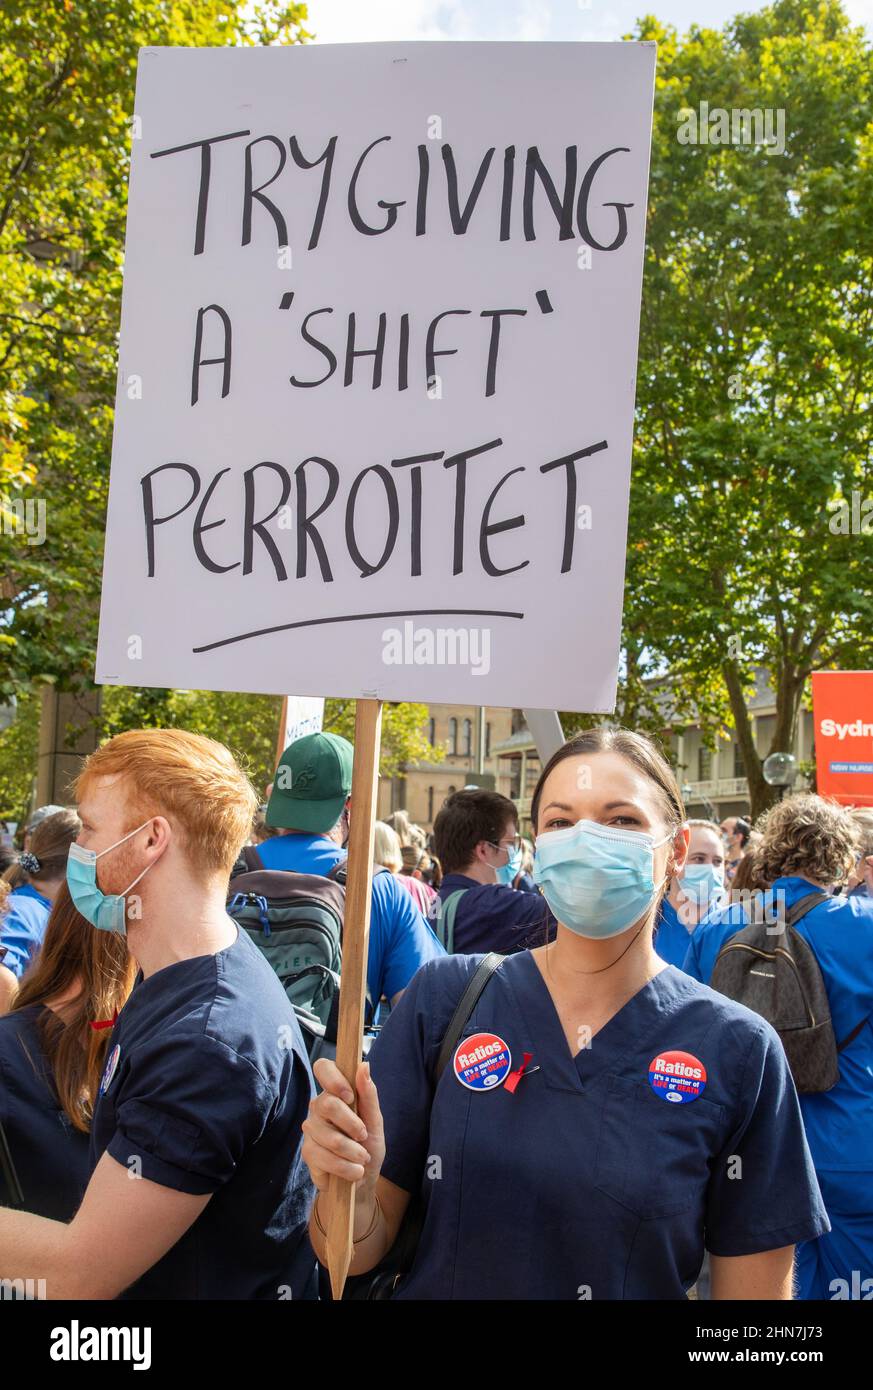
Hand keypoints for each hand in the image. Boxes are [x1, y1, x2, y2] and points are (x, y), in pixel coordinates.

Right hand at [302, 1059, 385, 1197]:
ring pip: (329, 1136)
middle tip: (363, 1136)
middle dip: (352, 1124)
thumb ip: (368, 1094)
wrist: (362, 1180)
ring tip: (362, 1159)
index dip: (334, 1080)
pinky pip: (324, 1157)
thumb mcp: (375, 1121)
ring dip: (353, 1151)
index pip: (323, 1068)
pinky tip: (354, 1171)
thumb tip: (364, 1065)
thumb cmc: (368, 1145)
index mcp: (335, 1092)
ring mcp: (310, 1129)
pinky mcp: (308, 1152)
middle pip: (327, 1104)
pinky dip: (345, 1167)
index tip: (350, 1097)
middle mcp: (318, 1106)